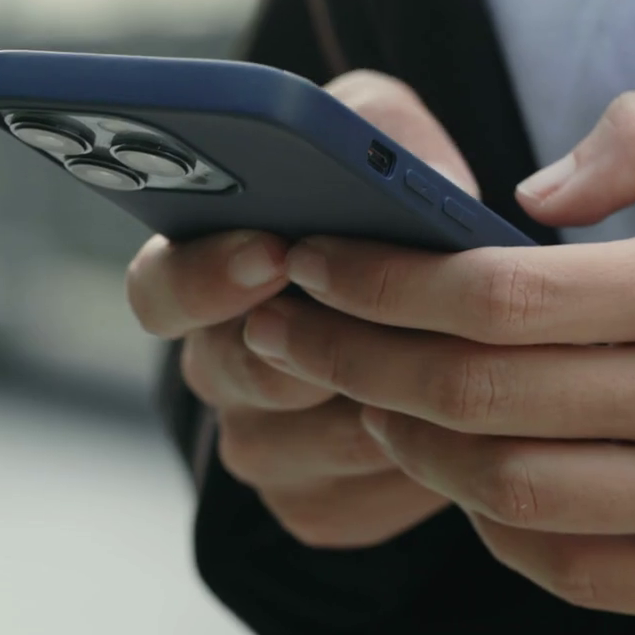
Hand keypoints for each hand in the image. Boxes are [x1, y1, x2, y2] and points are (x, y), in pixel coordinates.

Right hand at [127, 71, 479, 548]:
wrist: (440, 331)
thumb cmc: (389, 217)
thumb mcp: (381, 140)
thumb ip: (382, 126)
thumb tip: (422, 176)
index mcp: (200, 278)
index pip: (159, 288)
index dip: (210, 276)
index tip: (273, 252)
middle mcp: (216, 369)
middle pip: (246, 372)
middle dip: (329, 340)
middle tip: (394, 312)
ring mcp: (263, 449)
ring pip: (330, 436)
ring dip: (402, 396)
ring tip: (470, 356)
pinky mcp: (318, 509)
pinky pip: (377, 491)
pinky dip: (432, 453)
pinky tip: (475, 417)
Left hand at [239, 92, 634, 618]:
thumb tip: (521, 195)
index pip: (502, 295)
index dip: (384, 283)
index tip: (313, 262)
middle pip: (480, 396)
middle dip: (354, 362)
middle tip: (283, 334)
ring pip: (509, 491)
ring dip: (409, 447)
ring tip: (359, 401)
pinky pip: (570, 570)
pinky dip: (494, 528)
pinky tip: (459, 476)